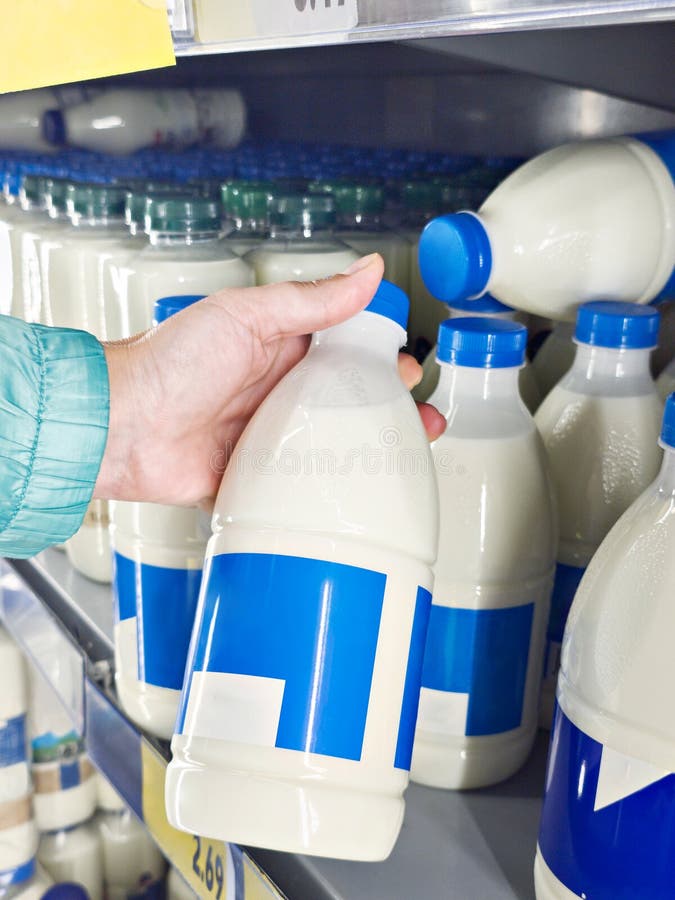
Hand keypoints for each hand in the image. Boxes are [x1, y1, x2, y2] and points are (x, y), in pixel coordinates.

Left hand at [97, 254, 444, 505]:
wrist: (121, 426)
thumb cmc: (167, 362)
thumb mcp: (246, 317)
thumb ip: (311, 300)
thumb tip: (367, 271)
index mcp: (277, 346)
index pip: (344, 349)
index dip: (379, 358)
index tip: (408, 368)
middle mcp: (276, 391)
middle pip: (345, 400)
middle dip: (385, 409)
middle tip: (417, 419)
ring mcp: (266, 435)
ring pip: (330, 444)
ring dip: (366, 450)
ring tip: (403, 457)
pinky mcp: (252, 476)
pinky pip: (298, 485)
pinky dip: (327, 489)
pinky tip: (355, 493)